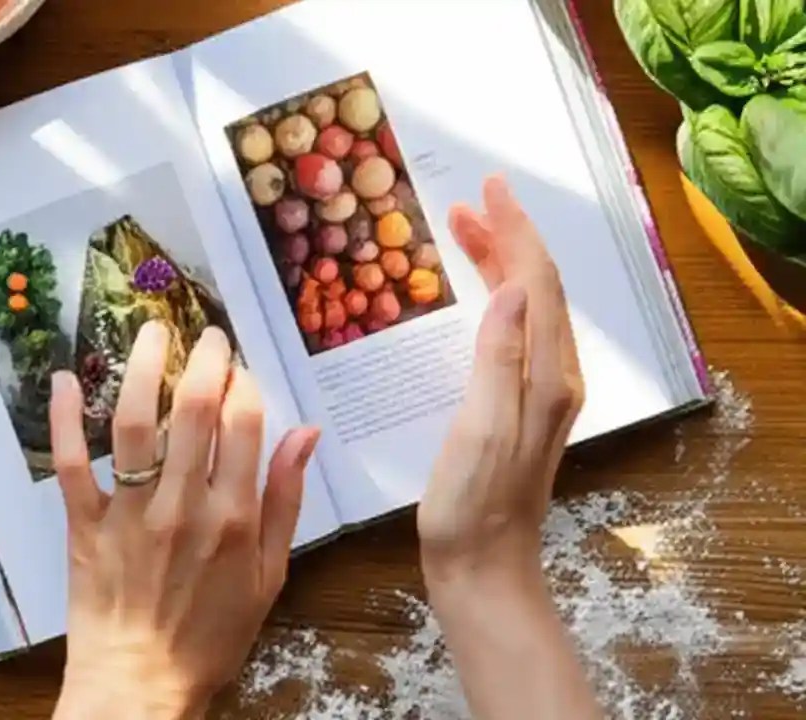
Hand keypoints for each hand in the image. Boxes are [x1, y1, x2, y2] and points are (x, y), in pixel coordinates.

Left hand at [51, 323, 320, 719]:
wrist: (140, 686)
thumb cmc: (211, 635)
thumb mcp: (269, 576)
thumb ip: (285, 501)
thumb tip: (305, 433)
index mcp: (233, 517)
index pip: (244, 424)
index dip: (244, 383)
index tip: (240, 367)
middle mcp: (183, 506)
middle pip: (195, 410)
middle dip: (204, 359)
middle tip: (206, 333)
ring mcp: (129, 513)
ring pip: (136, 424)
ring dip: (144, 369)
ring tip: (151, 331)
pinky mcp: (84, 525)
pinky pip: (70, 464)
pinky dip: (65, 419)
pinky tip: (68, 378)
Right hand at [419, 176, 600, 719]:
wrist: (482, 567)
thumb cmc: (471, 505)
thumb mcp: (482, 429)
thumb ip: (499, 359)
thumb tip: (515, 288)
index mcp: (546, 376)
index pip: (540, 283)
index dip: (516, 231)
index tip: (489, 188)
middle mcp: (552, 377)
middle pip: (540, 289)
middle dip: (508, 238)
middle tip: (466, 203)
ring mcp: (538, 394)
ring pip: (528, 309)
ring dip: (500, 265)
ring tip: (463, 232)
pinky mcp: (518, 408)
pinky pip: (514, 335)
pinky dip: (495, 300)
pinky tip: (471, 299)